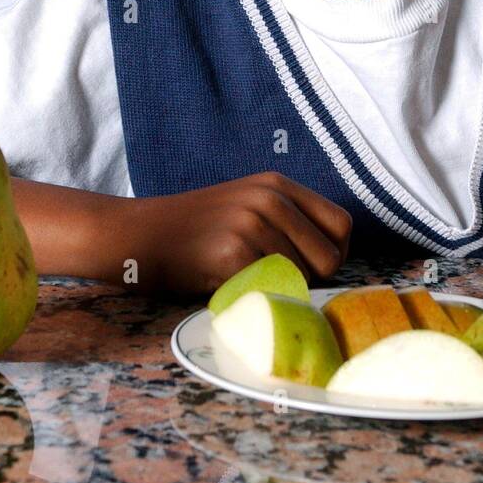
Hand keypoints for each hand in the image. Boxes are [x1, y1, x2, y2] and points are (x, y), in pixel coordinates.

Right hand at [137, 172, 352, 296]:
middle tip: (277, 282)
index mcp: (277, 185)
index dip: (336, 255)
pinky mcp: (232, 253)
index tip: (314, 270)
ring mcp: (251, 224)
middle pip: (329, 258)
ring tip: (243, 278)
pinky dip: (254, 297)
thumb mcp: (246, 205)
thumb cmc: (195, 229)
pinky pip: (268, 289)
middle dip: (312, 280)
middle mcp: (270, 199)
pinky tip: (228, 285)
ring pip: (300, 279)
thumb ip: (286, 221)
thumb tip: (332, 260)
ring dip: (278, 289)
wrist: (140, 234)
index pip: (342, 225)